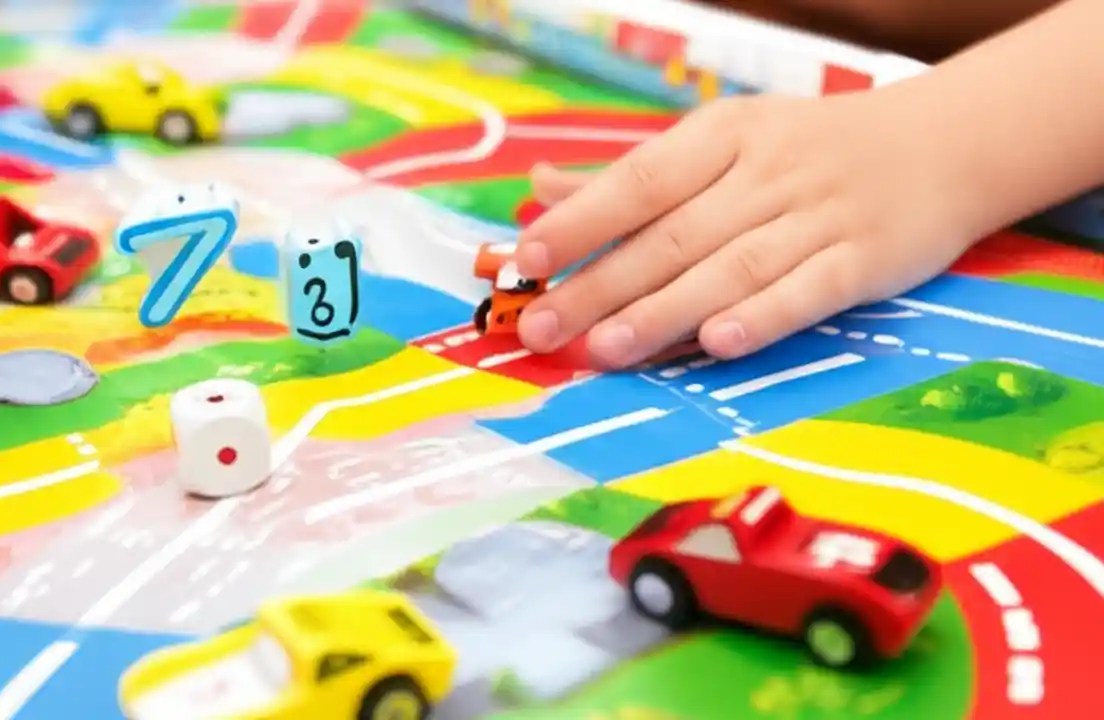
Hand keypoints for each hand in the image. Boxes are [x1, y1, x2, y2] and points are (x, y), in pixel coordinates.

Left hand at [514, 88, 983, 368]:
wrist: (942, 144)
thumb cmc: (807, 151)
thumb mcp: (724, 144)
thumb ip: (633, 178)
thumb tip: (540, 190)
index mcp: (724, 135)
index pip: (640, 180)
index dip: (582, 220)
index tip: (529, 258)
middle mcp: (767, 171)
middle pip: (673, 235)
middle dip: (601, 285)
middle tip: (542, 329)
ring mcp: (820, 215)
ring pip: (731, 267)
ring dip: (664, 311)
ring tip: (605, 350)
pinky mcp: (867, 259)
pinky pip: (809, 290)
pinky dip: (764, 316)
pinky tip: (718, 344)